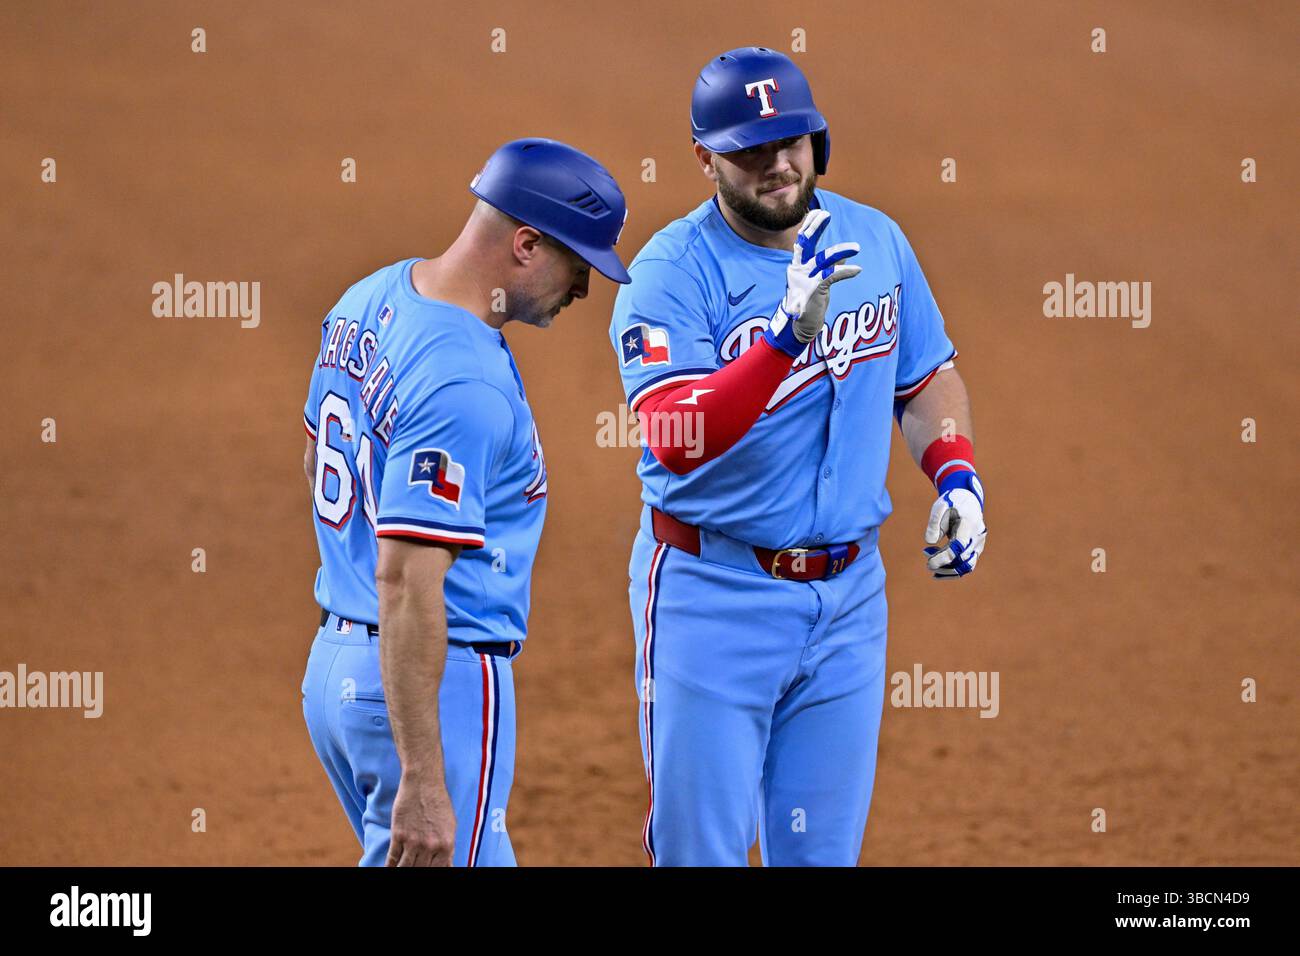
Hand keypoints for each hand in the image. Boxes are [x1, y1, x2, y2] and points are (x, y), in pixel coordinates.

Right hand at [386, 771, 455, 865]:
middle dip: (416, 870)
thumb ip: (447, 848)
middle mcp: (430, 846)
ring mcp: (413, 842)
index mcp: (446, 845)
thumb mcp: (450, 826)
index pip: (438, 870)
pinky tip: (390, 868)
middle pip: (421, 870)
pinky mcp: (398, 835)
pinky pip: (392, 858)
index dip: (430, 873)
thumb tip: (446, 865)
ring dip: (403, 870)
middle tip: (412, 867)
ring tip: (401, 869)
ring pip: (405, 868)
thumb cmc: (438, 802)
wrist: (423, 783)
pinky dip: (390, 866)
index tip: (424, 871)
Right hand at [764, 209, 860, 354]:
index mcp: (798, 266)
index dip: (810, 226)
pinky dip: (846, 271)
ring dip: (841, 251)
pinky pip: (832, 275)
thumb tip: (842, 257)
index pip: (802, 241)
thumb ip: (828, 268)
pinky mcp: (814, 290)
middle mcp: (798, 270)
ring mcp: (805, 279)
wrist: (800, 328)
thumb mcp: (818, 283)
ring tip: (857, 247)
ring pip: (823, 258)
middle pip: (805, 243)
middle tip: (826, 214)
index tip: (819, 212)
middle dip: (815, 227)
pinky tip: (857, 269)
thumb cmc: (809, 304)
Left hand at [922, 474, 986, 578]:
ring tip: (930, 566)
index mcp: (968, 524)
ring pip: (967, 566)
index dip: (943, 558)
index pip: (958, 546)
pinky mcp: (977, 549)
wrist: (969, 501)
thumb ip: (934, 522)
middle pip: (962, 559)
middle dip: (942, 563)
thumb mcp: (940, 506)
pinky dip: (954, 571)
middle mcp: (977, 536)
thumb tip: (929, 542)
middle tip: (926, 554)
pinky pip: (968, 565)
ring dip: (948, 571)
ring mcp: (979, 544)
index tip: (928, 562)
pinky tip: (938, 573)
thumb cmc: (952, 502)